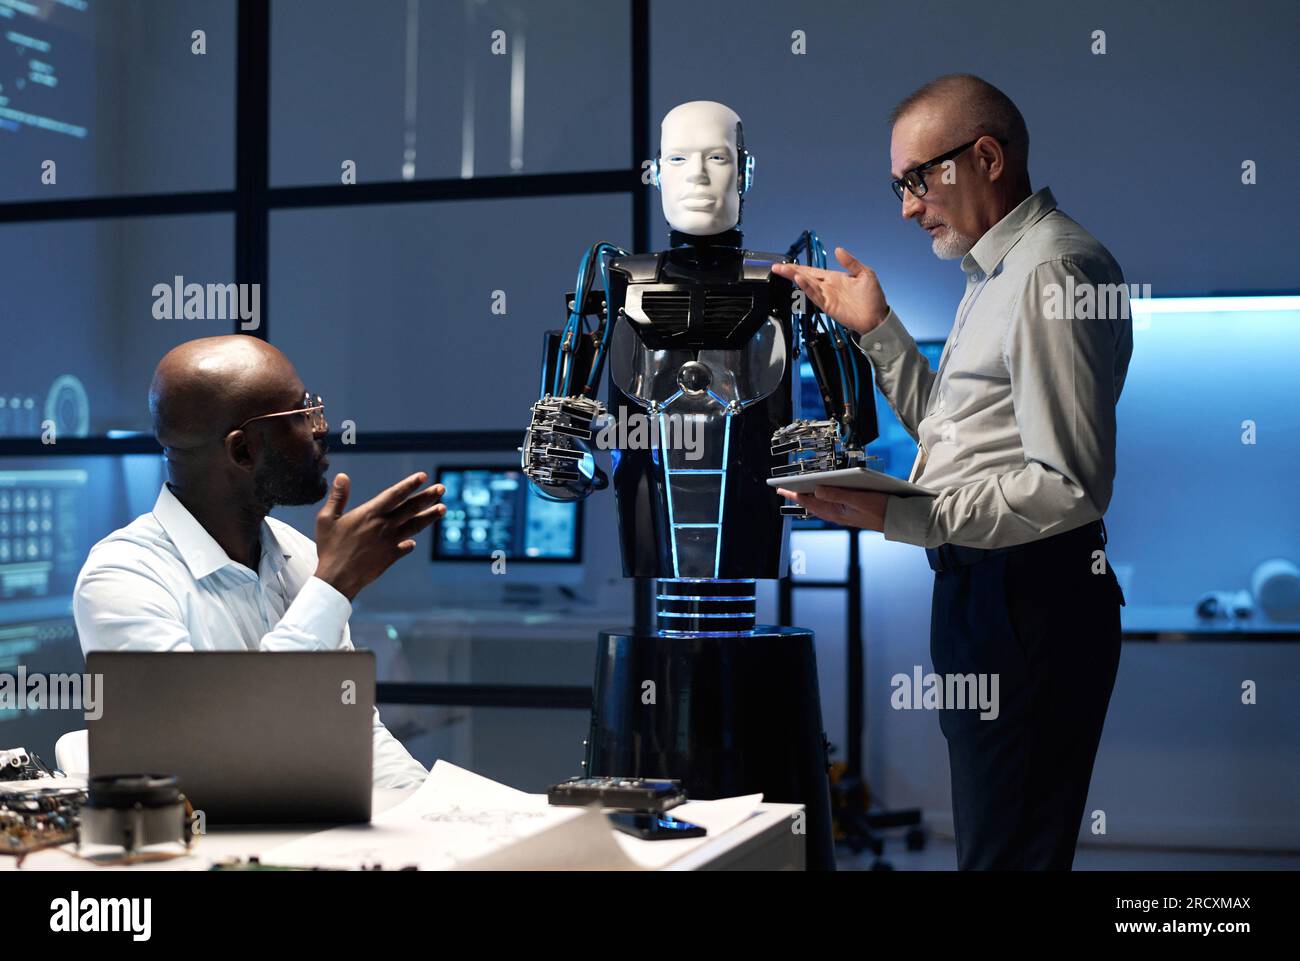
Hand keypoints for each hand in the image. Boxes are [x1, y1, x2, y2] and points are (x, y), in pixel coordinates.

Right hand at [314, 472, 445, 600]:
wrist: (337, 579)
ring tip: (443, 508)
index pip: (395, 494)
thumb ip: (337, 497)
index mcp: (370, 514)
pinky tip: (412, 542)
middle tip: (442, 488)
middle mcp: (384, 526)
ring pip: (414, 526)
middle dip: (428, 497)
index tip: (423, 476)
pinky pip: (405, 547)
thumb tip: (343, 476)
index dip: (410, 484)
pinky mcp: (390, 557)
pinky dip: (409, 543)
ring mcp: (390, 542)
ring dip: (430, 516)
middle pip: (411, 508)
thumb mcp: (327, 519)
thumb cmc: (329, 548)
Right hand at [771, 246, 889, 335]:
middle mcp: (828, 287)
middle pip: (805, 276)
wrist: (877, 318)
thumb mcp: (865, 273)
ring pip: (807, 285)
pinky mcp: (828, 306)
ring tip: (784, 270)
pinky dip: (807, 288)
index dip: (800, 267)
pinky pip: (815, 295)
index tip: (787, 263)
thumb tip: (838, 250)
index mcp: (835, 278)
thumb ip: (850, 262)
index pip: (813, 270)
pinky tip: (799, 280)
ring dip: (795, 277)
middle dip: (791, 271)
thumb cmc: (873, 298)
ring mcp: (826, 297)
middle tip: (776, 266)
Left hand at [777, 485, 888, 531]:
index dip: (794, 494)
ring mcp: (843, 515)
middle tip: (785, 490)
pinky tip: (820, 496)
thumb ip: (836, 494)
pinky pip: (829, 506)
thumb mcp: (857, 498)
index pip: (810, 501)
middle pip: (812, 504)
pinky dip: (821, 500)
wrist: (896, 520)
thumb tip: (816, 489)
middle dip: (798, 496)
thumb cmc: (880, 509)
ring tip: (798, 492)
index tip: (781, 489)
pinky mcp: (849, 513)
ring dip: (808, 498)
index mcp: (837, 512)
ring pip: (820, 506)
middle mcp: (837, 515)